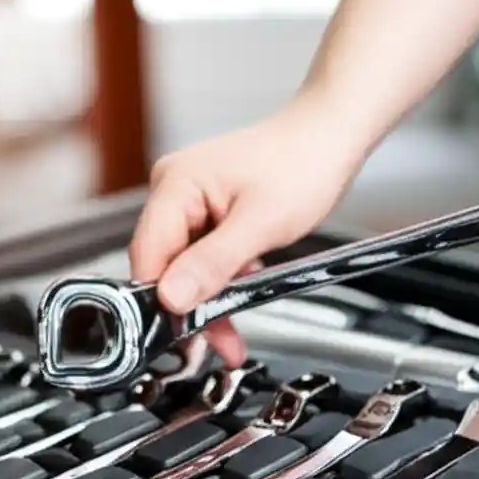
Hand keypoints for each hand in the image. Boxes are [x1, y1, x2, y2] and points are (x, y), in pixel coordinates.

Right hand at [129, 99, 366, 364]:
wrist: (331, 136)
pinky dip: (222, 278)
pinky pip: (203, 253)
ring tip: (233, 333)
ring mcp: (191, 198)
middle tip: (220, 341)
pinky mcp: (209, 208)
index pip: (148, 255)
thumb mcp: (260, 224)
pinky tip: (241, 293)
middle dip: (192, 306)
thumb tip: (171, 298)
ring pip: (186, 264)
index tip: (183, 334)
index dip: (161, 299)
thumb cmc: (303, 163)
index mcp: (176, 185)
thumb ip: (213, 263)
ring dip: (210, 297)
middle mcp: (174, 188)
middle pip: (165, 264)